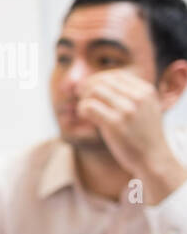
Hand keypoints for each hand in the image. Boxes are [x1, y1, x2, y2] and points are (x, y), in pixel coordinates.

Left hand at [76, 69, 186, 202]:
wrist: (152, 158)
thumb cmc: (142, 134)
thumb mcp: (143, 108)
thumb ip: (127, 95)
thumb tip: (94, 83)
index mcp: (146, 91)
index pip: (115, 74)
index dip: (99, 80)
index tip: (91, 91)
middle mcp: (138, 97)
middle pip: (103, 80)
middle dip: (88, 88)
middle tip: (82, 99)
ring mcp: (127, 110)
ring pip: (94, 90)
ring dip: (84, 98)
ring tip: (85, 110)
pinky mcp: (115, 123)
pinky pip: (89, 106)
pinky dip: (81, 109)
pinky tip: (84, 116)